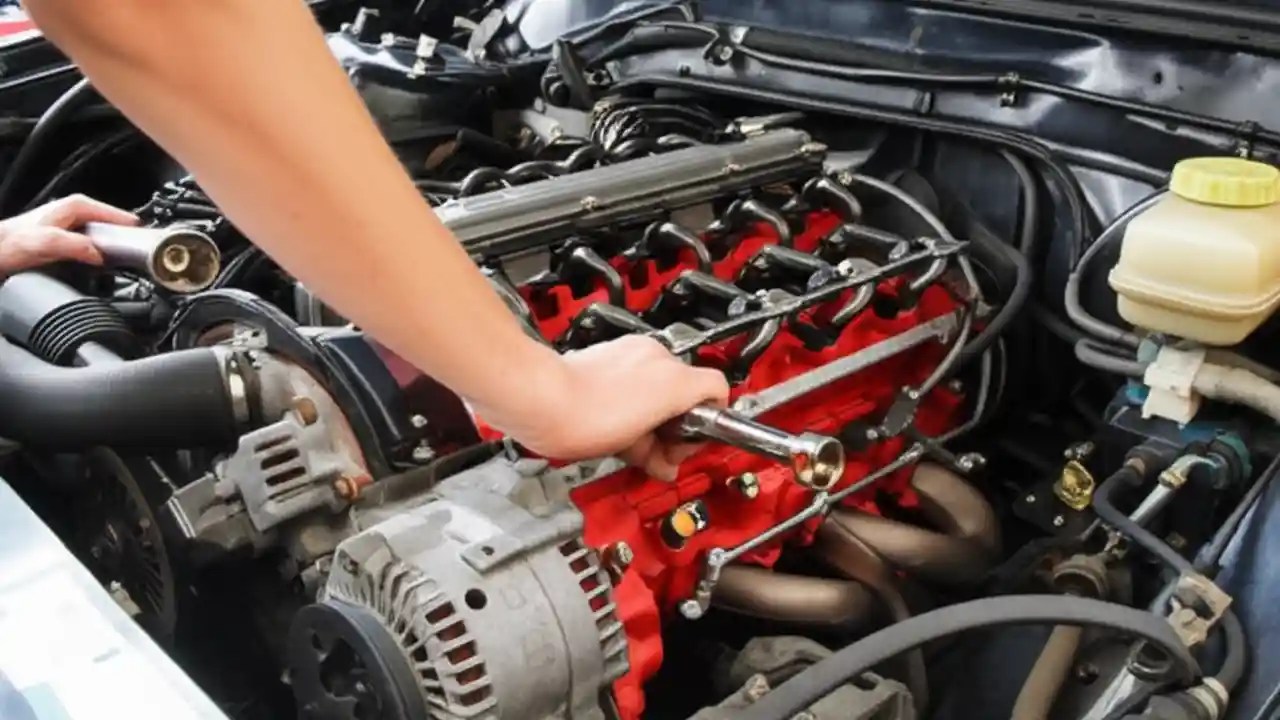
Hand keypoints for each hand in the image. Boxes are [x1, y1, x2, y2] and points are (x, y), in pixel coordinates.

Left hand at [0, 194, 137, 277]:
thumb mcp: (47, 243)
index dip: (132, 227)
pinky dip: (99, 255)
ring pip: (102, 236)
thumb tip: (101, 255)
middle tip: (138, 254)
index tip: (147, 240)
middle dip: (125, 239)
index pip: (116, 214)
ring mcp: (70, 227)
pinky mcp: (65, 241)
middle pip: (112, 226)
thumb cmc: (11, 244)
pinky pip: (92, 247)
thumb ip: (77, 246)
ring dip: (112, 248)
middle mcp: (73, 213)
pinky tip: (99, 266)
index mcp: (75, 207)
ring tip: (123, 261)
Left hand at [474, 335, 730, 479]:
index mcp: (674, 381)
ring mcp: (634, 350)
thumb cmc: (580, 420)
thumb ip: (656, 454)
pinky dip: (635, 393)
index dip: (709, 421)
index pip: (718, 390)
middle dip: (676, 421)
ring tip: (633, 436)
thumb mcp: (630, 448)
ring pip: (662, 380)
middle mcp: (659, 358)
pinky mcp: (611, 349)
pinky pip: (638, 371)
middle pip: (688, 388)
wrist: (539, 398)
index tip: (686, 444)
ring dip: (655, 408)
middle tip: (658, 451)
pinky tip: (617, 417)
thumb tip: (664, 464)